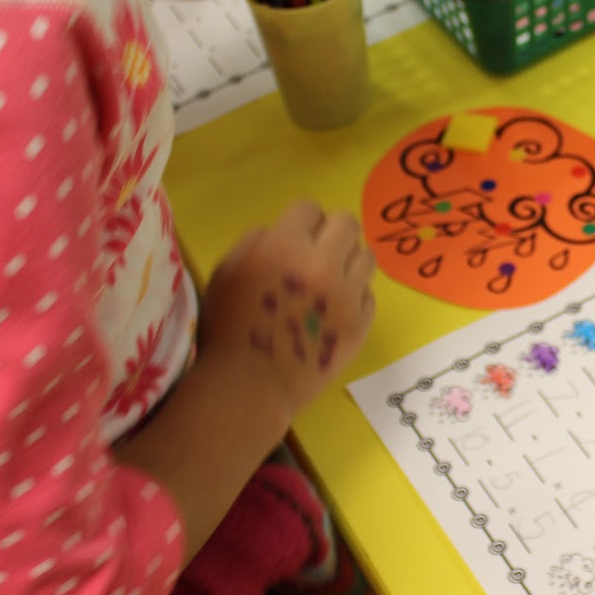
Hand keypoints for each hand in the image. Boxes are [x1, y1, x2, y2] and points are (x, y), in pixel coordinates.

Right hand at [200, 201, 376, 421]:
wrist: (249, 386)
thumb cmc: (228, 329)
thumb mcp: (226, 272)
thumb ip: (255, 242)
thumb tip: (280, 232)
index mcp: (284, 246)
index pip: (310, 208)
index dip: (301, 221)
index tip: (296, 237)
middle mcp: (322, 264)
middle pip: (348, 224)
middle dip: (332, 233)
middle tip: (319, 253)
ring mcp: (347, 296)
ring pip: (366, 257)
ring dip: (348, 263)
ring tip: (331, 281)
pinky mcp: (361, 324)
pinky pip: (369, 295)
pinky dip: (354, 297)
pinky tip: (334, 310)